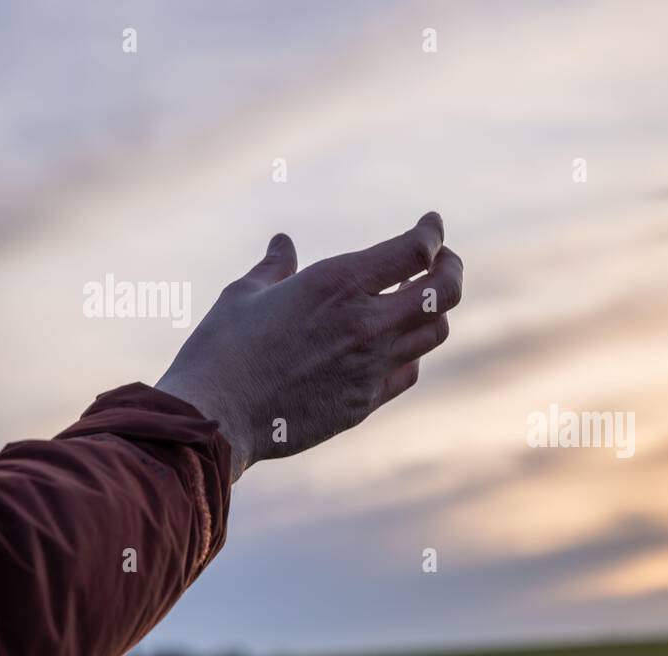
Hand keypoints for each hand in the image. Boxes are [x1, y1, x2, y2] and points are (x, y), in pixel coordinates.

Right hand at [156, 212, 461, 482]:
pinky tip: (395, 344)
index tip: (431, 225)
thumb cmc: (222, 348)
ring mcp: (371, 366)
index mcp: (339, 284)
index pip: (414, 250)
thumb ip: (275, 267)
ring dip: (434, 311)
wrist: (217, 417)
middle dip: (451, 268)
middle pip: (443, 292)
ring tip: (420, 302)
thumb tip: (283, 243)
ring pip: (434, 332)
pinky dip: (410, 352)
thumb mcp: (245, 294)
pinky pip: (409, 371)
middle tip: (443, 260)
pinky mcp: (366, 402)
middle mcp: (367, 323)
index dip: (431, 233)